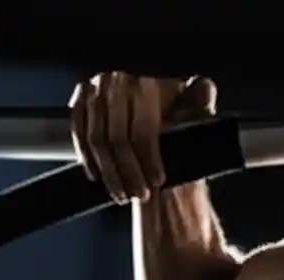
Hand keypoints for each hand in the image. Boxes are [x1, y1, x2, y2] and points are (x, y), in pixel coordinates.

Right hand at [68, 72, 217, 204]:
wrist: (156, 109)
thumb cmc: (179, 112)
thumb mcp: (194, 108)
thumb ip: (200, 102)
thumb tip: (205, 88)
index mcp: (146, 84)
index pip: (143, 130)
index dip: (149, 160)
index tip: (157, 182)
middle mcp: (117, 81)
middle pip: (117, 138)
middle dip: (128, 171)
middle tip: (140, 194)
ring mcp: (94, 88)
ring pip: (96, 139)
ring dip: (109, 172)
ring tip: (122, 194)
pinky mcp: (79, 99)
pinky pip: (78, 133)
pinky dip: (87, 158)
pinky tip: (98, 176)